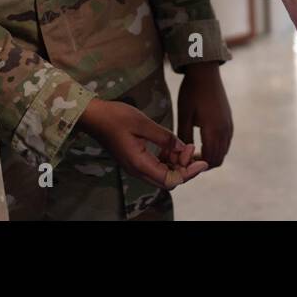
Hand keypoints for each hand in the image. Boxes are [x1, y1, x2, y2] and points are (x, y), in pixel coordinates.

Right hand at [77, 98, 207, 189]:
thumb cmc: (115, 118)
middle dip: (185, 168)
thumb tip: (182, 147)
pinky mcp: (135, 159)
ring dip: (176, 163)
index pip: (171, 179)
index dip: (189, 173)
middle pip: (169, 180)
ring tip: (185, 145)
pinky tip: (173, 145)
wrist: (94, 116)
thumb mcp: (143, 123)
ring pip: (163, 174)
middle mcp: (138, 170)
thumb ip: (164, 137)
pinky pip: (156, 166)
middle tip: (192, 149)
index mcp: (140, 164)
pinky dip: (168, 159)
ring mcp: (136, 166)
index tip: (202, 161)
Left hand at [177, 62, 232, 167]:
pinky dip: (217, 146)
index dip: (198, 165)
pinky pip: (226, 141)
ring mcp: (229, 125)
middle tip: (189, 159)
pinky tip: (204, 139)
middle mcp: (225, 131)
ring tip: (195, 150)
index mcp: (213, 131)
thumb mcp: (184, 115)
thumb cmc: (191, 92)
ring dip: (212, 155)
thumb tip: (183, 154)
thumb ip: (184, 136)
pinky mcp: (229, 120)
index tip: (185, 162)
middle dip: (205, 163)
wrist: (206, 72)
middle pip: (219, 158)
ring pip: (224, 151)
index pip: (210, 160)